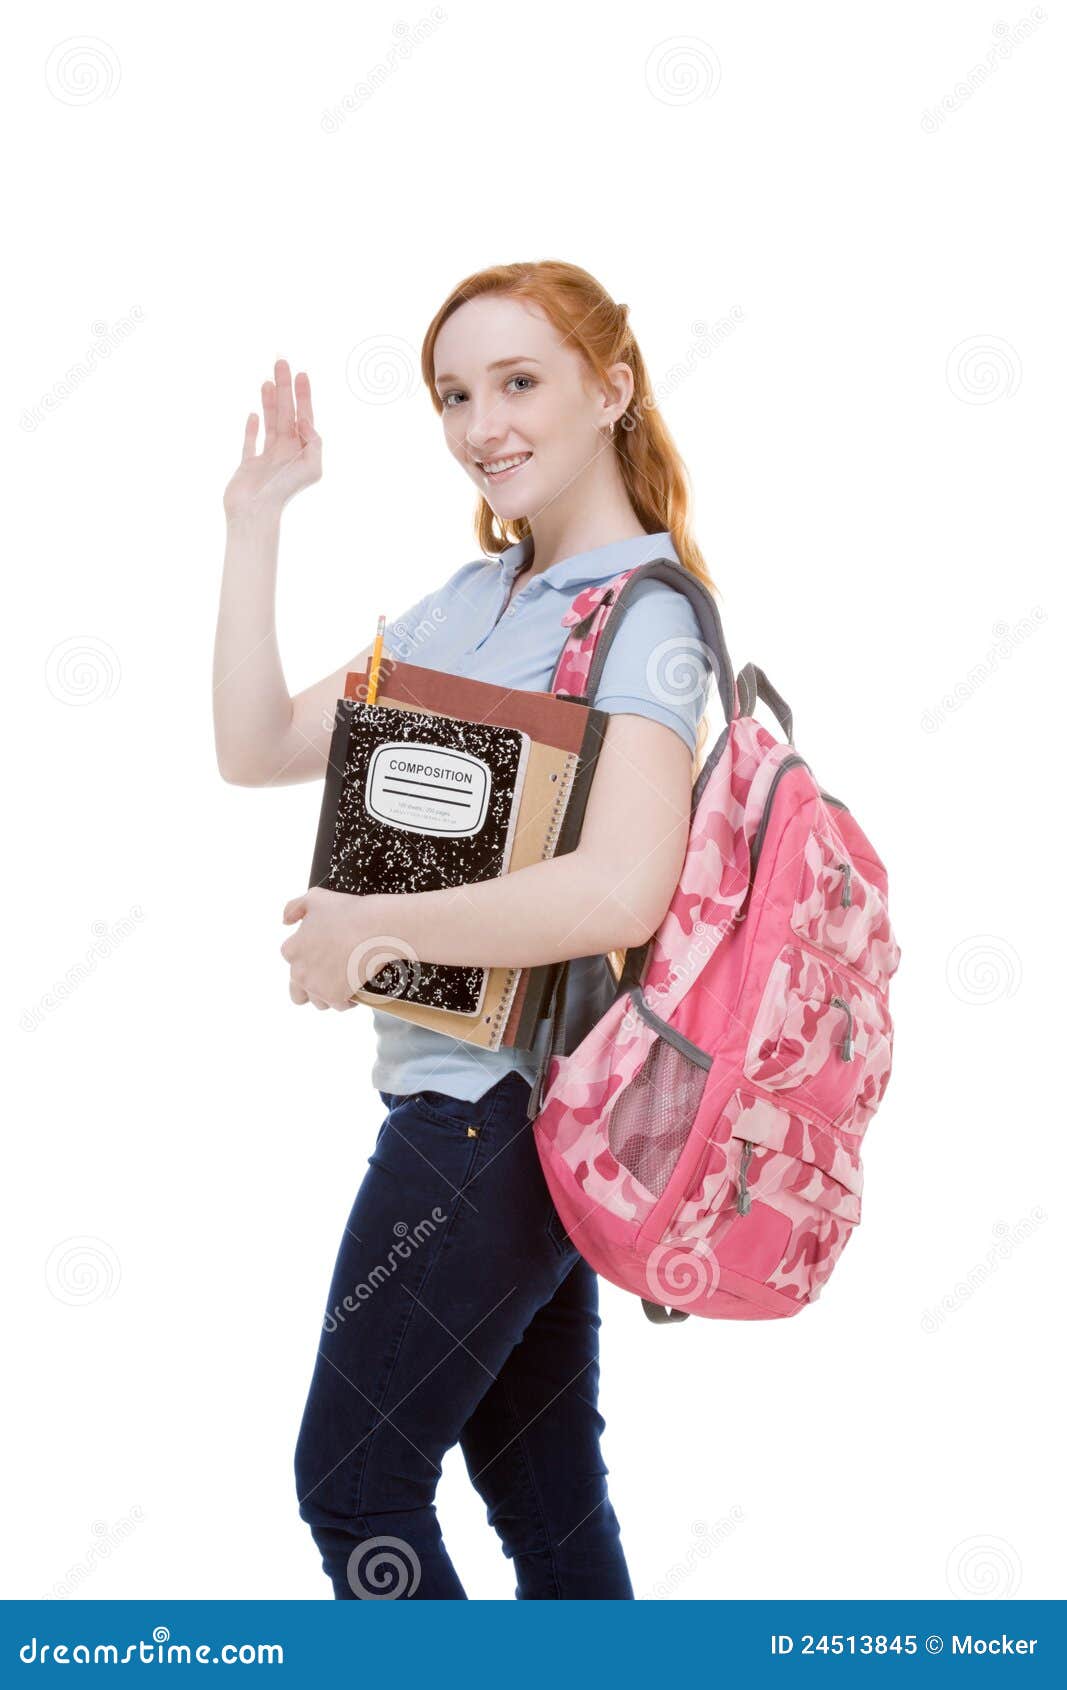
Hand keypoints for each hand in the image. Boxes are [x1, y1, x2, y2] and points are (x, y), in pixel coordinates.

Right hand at [224, 358, 321, 521]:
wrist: (255, 513)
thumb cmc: (283, 493)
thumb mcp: (311, 466)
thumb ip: (313, 441)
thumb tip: (304, 420)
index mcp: (301, 452)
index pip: (304, 417)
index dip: (304, 395)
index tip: (301, 374)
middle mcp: (286, 453)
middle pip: (287, 413)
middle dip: (285, 387)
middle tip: (281, 362)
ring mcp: (267, 459)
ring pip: (270, 423)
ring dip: (270, 401)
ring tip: (267, 380)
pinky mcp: (249, 466)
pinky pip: (251, 442)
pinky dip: (252, 428)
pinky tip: (253, 414)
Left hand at [280, 888, 398, 1011]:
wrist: (376, 928)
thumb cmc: (348, 911)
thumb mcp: (315, 898)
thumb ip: (294, 908)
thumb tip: (285, 921)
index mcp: (291, 950)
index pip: (293, 963)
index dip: (309, 959)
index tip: (325, 953)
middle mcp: (299, 972)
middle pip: (299, 992)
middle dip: (314, 985)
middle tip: (333, 974)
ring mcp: (316, 987)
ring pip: (319, 1002)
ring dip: (330, 994)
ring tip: (346, 981)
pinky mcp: (335, 997)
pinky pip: (340, 1006)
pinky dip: (349, 1000)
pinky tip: (357, 986)